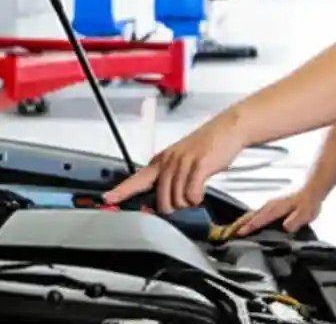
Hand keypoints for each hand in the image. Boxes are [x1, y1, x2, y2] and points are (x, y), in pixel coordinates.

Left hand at [103, 112, 247, 212]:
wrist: (229, 128)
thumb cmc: (207, 146)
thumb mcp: (182, 159)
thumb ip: (170, 178)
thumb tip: (164, 201)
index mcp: (162, 160)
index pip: (137, 179)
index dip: (121, 191)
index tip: (107, 199)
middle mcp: (169, 161)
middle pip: (161, 199)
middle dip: (173, 207)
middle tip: (185, 200)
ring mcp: (183, 162)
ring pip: (177, 199)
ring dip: (188, 202)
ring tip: (196, 191)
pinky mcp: (199, 164)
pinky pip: (192, 194)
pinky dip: (197, 198)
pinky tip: (201, 192)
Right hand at [218, 188, 322, 239]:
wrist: (312, 189)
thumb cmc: (308, 202)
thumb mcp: (305, 213)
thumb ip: (295, 221)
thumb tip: (286, 227)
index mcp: (276, 209)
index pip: (259, 219)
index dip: (249, 227)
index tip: (238, 234)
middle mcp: (270, 206)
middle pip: (250, 216)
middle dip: (239, 224)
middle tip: (227, 233)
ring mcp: (270, 205)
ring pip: (252, 213)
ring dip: (242, 221)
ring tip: (232, 229)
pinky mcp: (272, 205)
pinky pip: (256, 212)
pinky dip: (248, 218)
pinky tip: (247, 223)